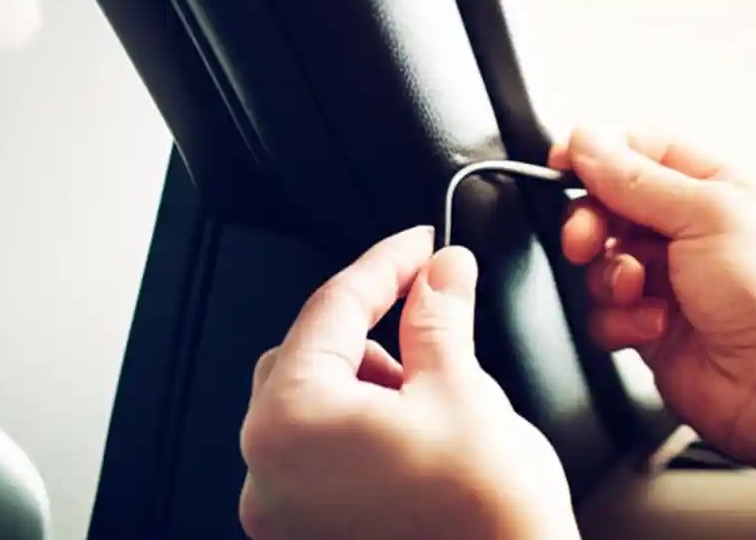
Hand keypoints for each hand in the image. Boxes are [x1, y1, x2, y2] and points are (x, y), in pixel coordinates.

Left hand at [238, 226, 578, 539]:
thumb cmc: (487, 527)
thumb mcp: (462, 392)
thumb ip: (439, 316)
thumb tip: (440, 270)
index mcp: (292, 422)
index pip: (331, 309)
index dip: (385, 264)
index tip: (418, 246)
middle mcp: (268, 472)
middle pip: (307, 357)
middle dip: (370, 330)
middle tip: (432, 320)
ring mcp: (283, 515)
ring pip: (312, 409)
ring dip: (366, 385)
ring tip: (432, 401)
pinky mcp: (307, 539)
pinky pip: (318, 460)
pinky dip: (359, 434)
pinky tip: (415, 440)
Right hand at [550, 128, 755, 461]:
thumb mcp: (708, 216)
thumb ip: (636, 178)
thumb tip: (588, 141)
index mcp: (722, 190)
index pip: (647, 151)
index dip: (600, 153)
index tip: (562, 164)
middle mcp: (698, 232)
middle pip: (615, 204)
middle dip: (592, 221)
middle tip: (584, 240)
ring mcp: (675, 281)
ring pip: (605, 260)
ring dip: (611, 277)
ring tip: (638, 292)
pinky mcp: (654, 327)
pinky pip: (607, 312)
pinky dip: (620, 320)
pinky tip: (653, 328)